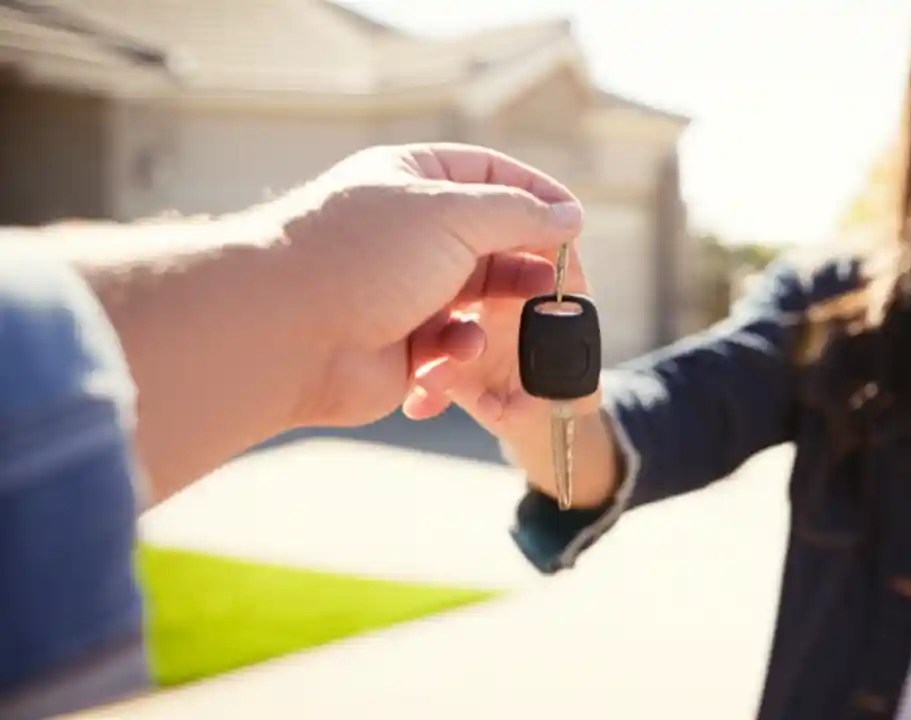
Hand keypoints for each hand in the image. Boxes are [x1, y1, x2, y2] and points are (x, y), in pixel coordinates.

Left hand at [271, 143, 583, 427]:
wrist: (286, 333)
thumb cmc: (362, 258)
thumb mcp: (454, 215)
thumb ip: (521, 214)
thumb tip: (569, 217)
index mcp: (414, 181)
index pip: (491, 175)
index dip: (537, 196)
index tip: (575, 222)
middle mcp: (410, 232)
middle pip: (493, 243)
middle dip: (525, 268)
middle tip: (558, 287)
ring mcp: (405, 290)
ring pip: (479, 301)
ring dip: (490, 318)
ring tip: (484, 328)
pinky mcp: (402, 345)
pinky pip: (453, 348)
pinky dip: (456, 355)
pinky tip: (443, 359)